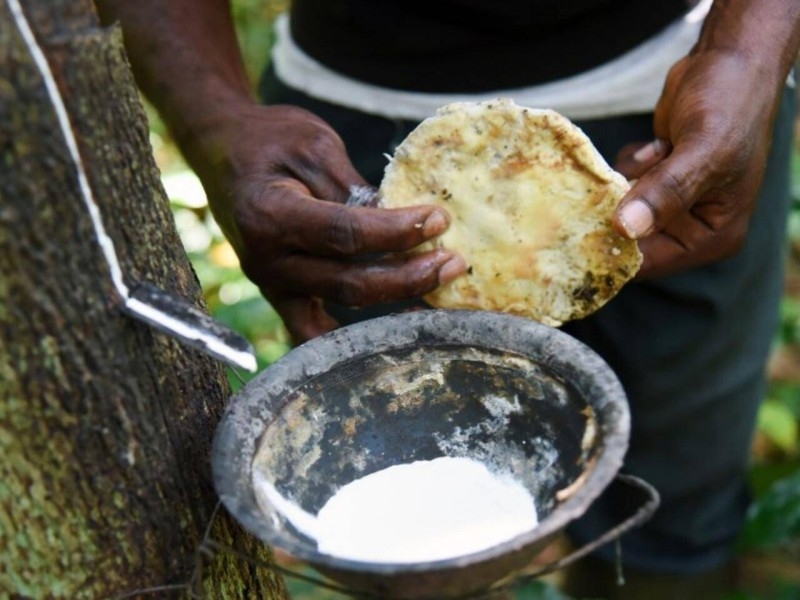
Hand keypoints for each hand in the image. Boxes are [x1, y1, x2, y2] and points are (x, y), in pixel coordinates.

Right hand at [187, 102, 466, 342]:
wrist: (221, 148)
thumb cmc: (269, 138)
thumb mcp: (315, 145)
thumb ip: (355, 188)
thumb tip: (404, 223)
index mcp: (271, 214)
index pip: (345, 233)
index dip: (396, 231)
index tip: (439, 221)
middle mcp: (267, 259)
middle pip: (349, 281)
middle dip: (408, 276)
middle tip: (455, 264)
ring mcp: (270, 282)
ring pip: (341, 304)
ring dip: (394, 299)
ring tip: (438, 289)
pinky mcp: (277, 292)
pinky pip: (312, 328)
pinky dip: (348, 337)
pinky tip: (391, 335)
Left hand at [611, 49, 781, 278]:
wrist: (730, 60)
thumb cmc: (731, 103)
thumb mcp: (703, 149)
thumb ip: (666, 190)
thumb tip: (625, 228)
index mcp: (713, 235)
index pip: (650, 264)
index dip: (613, 254)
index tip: (572, 240)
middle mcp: (692, 226)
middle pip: (630, 240)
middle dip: (610, 217)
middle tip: (590, 196)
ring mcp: (671, 203)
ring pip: (620, 212)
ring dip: (620, 186)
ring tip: (647, 159)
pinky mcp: (655, 179)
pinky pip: (621, 187)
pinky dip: (626, 167)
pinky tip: (654, 145)